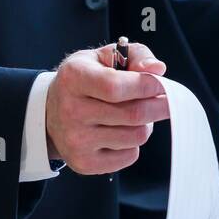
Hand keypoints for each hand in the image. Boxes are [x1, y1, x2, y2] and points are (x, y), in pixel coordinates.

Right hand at [45, 43, 168, 174]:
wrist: (51, 113)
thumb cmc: (85, 80)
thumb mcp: (106, 57)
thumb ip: (137, 55)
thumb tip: (158, 69)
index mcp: (74, 78)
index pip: (116, 87)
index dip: (147, 86)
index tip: (162, 85)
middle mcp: (71, 111)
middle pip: (133, 114)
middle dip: (159, 106)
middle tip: (166, 101)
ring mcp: (76, 140)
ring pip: (137, 136)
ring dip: (145, 125)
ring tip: (132, 115)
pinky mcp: (84, 162)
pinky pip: (130, 155)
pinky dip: (133, 144)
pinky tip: (120, 132)